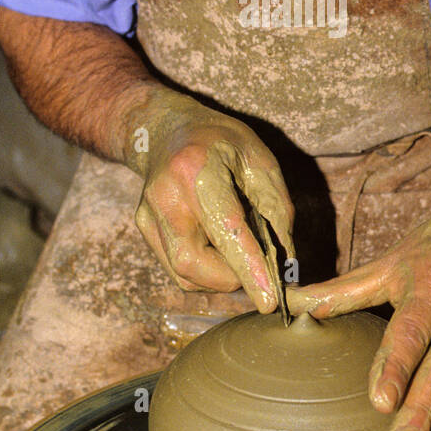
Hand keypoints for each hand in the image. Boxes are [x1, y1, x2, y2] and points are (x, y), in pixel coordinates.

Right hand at [122, 89, 294, 311]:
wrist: (166, 129)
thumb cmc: (220, 141)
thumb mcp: (259, 160)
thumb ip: (276, 208)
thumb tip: (286, 259)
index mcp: (197, 171)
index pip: (226, 230)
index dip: (250, 268)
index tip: (270, 301)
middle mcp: (166, 197)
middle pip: (194, 265)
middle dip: (233, 279)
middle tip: (259, 268)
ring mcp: (149, 215)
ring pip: (185, 275)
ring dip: (220, 278)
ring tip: (239, 253)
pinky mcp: (144, 229)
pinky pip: (177, 269)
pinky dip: (205, 272)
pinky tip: (217, 248)